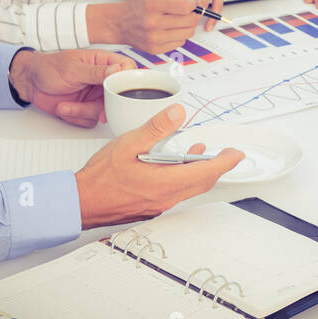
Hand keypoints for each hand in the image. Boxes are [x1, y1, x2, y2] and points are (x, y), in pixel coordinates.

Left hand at [9, 49, 135, 127]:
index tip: (118, 89)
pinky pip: (90, 120)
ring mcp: (95, 96)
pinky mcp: (86, 109)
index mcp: (103, 62)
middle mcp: (102, 80)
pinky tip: (64, 108)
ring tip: (65, 106)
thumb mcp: (72, 68)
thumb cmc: (49, 68)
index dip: (127, 80)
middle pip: (118, 96)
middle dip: (105, 105)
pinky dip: (75, 117)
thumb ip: (96, 71)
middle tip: (99, 111)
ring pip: (104, 111)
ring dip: (83, 112)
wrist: (30, 83)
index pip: (127, 68)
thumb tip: (117, 69)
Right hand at [75, 104, 244, 228]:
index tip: (236, 154)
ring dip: (198, 171)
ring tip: (199, 155)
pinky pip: (175, 191)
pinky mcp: (151, 206)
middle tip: (226, 155)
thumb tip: (176, 113)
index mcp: (165, 182)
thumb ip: (156, 128)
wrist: (81, 203)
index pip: (206, 173)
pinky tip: (173, 166)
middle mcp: (166, 197)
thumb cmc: (100, 179)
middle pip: (202, 182)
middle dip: (217, 166)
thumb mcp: (128, 143)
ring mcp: (159, 204)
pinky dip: (182, 177)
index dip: (225, 162)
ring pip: (189, 187)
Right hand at [87, 0, 199, 52]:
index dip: (194, 2)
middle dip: (194, 13)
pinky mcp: (156, 49)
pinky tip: (172, 28)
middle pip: (190, 20)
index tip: (192, 1)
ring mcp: (154, 38)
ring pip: (188, 33)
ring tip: (180, 18)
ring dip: (188, 25)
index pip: (186, 6)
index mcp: (152, 5)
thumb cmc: (138, 5)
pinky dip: (180, 35)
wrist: (119, 23)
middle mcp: (153, 23)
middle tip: (189, 10)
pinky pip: (180, 42)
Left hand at [159, 0, 230, 30]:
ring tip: (188, 25)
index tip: (166, 13)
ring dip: (196, 17)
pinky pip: (218, 5)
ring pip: (203, 5)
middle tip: (175, 24)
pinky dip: (212, 18)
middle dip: (182, 14)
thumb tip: (153, 0)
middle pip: (189, 1)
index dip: (170, 6)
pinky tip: (206, 26)